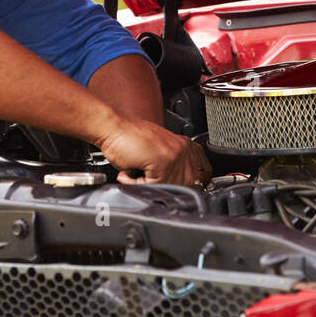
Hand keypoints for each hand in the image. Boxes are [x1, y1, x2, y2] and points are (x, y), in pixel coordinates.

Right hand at [96, 117, 212, 185]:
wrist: (112, 129)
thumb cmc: (127, 139)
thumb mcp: (157, 151)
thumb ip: (172, 165)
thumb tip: (180, 186)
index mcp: (185, 145)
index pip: (203, 172)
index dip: (189, 182)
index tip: (173, 183)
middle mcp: (183, 149)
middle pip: (187, 185)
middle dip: (165, 186)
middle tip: (146, 175)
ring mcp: (174, 155)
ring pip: (169, 187)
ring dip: (149, 185)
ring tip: (138, 171)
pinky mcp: (162, 162)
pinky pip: (153, 187)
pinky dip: (137, 183)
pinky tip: (130, 170)